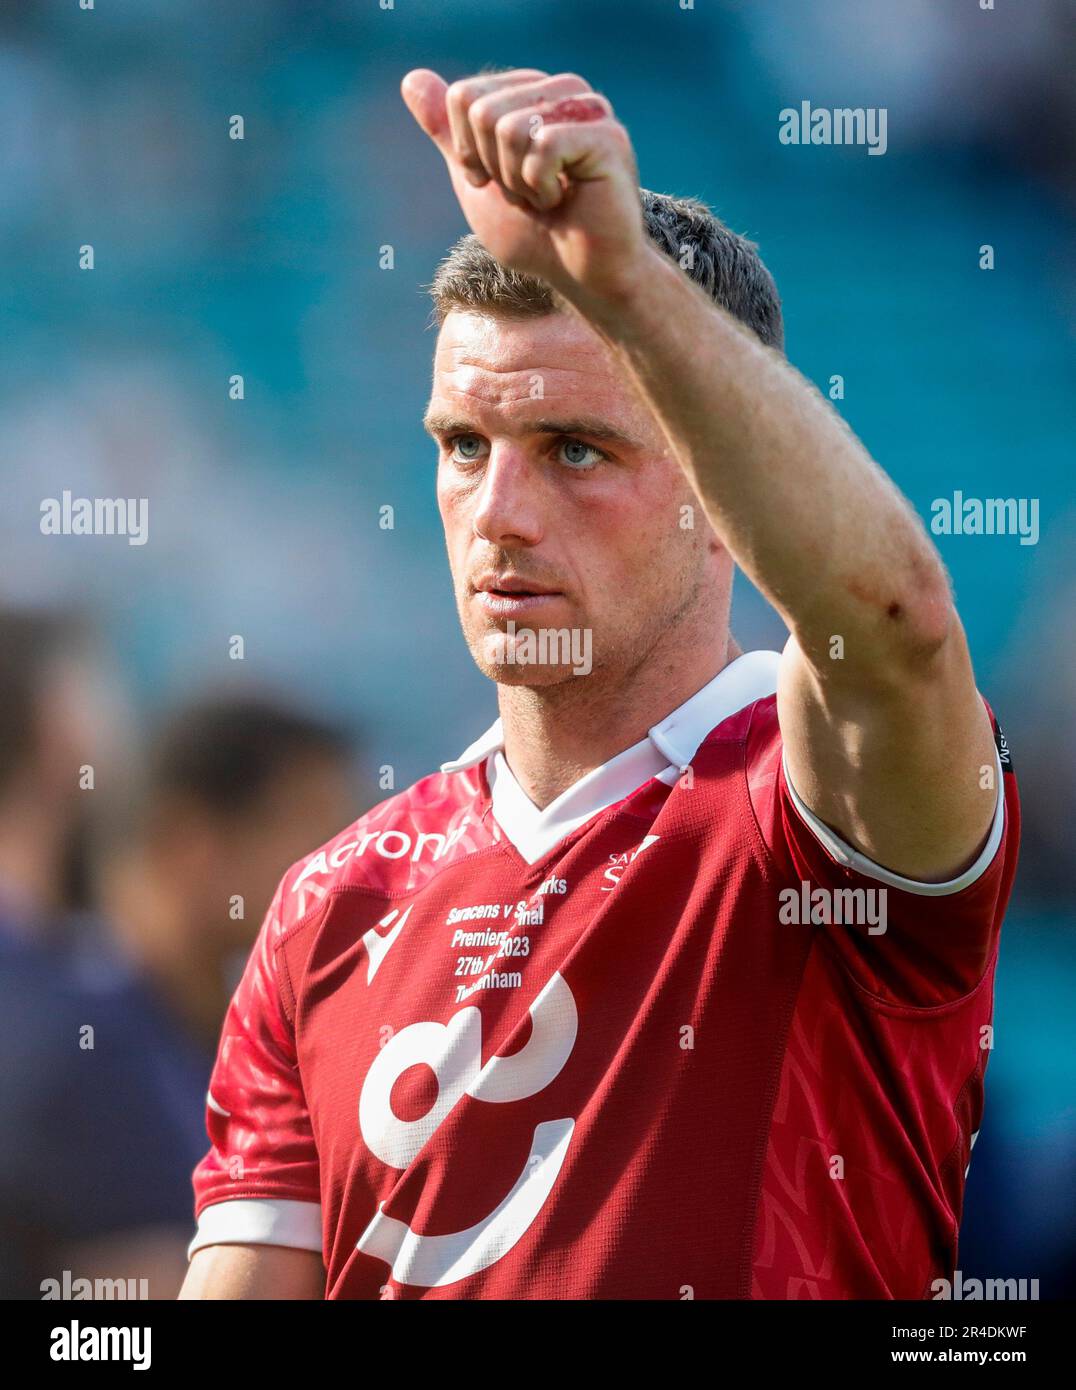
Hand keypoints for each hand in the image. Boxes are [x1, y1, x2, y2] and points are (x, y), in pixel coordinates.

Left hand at [401, 67, 648, 308]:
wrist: (582, 277)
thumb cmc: (535, 234)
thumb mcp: (477, 181)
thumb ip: (447, 133)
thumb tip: (411, 79)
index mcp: (530, 90)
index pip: (463, 97)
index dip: (469, 153)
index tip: (499, 183)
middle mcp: (561, 88)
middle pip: (482, 112)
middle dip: (494, 170)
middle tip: (528, 196)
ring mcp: (588, 107)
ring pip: (508, 128)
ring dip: (517, 182)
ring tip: (548, 199)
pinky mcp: (606, 135)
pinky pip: (542, 147)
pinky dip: (541, 187)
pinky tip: (565, 200)